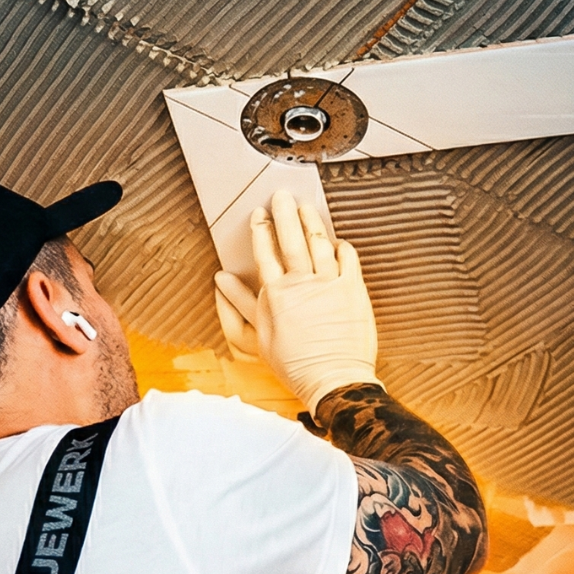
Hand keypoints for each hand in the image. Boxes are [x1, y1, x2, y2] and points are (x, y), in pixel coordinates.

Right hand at [214, 191, 379, 415]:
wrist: (332, 379)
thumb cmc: (293, 364)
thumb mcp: (256, 336)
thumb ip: (239, 304)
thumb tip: (221, 280)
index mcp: (274, 294)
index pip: (265, 252)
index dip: (261, 229)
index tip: (259, 213)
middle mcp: (301, 283)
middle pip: (291, 238)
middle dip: (284, 213)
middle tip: (282, 195)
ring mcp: (329, 284)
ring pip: (319, 241)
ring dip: (311, 221)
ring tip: (306, 206)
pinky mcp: (353, 289)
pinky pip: (348, 257)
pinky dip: (342, 246)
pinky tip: (337, 241)